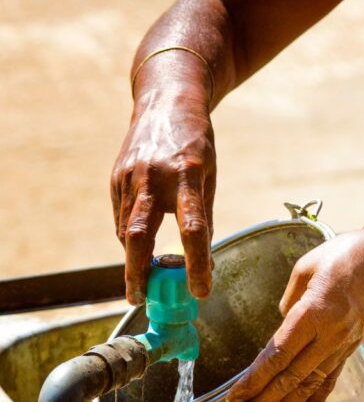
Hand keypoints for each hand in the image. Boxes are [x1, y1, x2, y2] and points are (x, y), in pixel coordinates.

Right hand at [111, 87, 215, 303]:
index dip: (197, 264)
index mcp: (187, 175)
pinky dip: (129, 237)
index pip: (193, 229)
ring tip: (141, 282)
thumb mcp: (210, 174)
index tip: (201, 291)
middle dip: (138, 272)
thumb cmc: (197, 143)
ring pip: (126, 229)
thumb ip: (202, 213)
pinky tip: (137, 247)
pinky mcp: (116, 177)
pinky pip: (121, 216)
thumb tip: (200, 256)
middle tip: (139, 299)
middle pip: (141, 235)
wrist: (166, 101)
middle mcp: (154, 176)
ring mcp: (130, 176)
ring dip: (133, 259)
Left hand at [223, 225, 363, 401]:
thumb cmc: (349, 255)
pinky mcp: (350, 349)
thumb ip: (290, 299)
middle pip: (290, 378)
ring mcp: (342, 345)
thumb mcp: (308, 266)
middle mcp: (330, 335)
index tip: (235, 396)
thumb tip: (282, 325)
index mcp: (315, 311)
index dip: (255, 380)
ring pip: (309, 386)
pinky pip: (330, 381)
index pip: (278, 355)